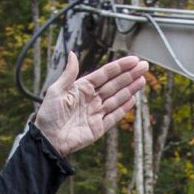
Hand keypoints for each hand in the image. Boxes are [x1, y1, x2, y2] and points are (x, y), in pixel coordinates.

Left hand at [34, 52, 148, 156]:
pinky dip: (123, 108)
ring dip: (130, 89)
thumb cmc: (48, 115)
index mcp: (82, 88)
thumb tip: (73, 54)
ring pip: (117, 99)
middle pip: (114, 85)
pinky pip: (114, 116)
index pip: (105, 74)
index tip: (133, 60)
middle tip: (144, 66)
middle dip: (129, 75)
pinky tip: (133, 99)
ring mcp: (96, 113)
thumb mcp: (56, 91)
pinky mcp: (99, 128)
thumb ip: (68, 74)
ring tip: (142, 80)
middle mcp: (91, 99)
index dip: (119, 67)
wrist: (48, 140)